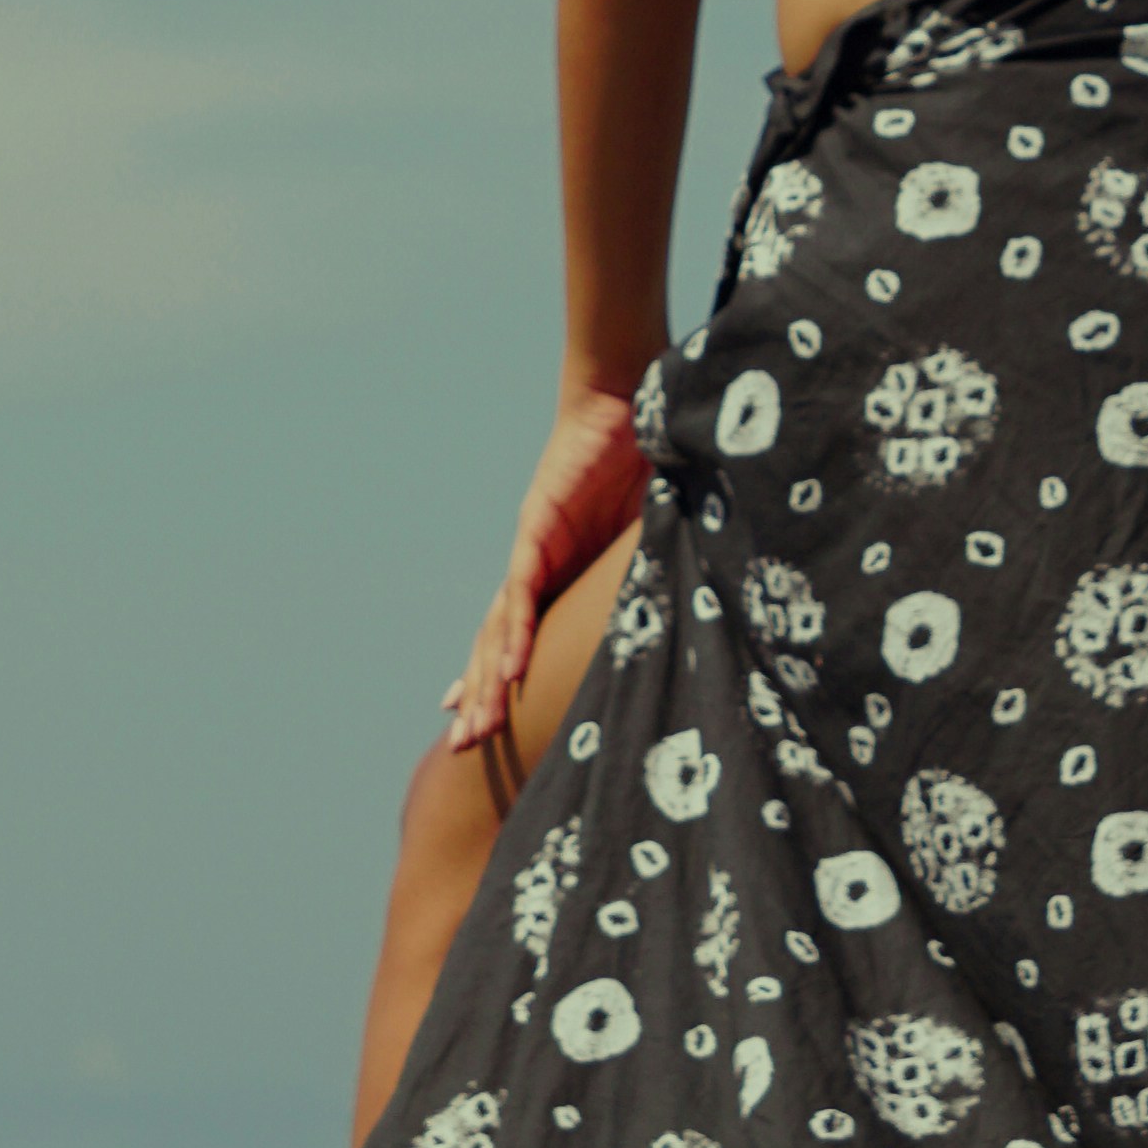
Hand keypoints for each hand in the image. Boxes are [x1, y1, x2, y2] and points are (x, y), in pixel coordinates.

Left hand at [441, 383, 650, 753]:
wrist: (623, 403)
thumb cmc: (639, 461)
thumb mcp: (644, 534)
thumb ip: (647, 569)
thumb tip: (682, 606)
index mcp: (561, 570)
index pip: (521, 631)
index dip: (498, 674)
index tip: (483, 722)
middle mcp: (538, 564)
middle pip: (501, 639)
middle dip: (481, 693)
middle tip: (464, 744)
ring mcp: (534, 548)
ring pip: (502, 625)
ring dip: (488, 678)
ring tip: (474, 725)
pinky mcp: (539, 528)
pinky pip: (524, 590)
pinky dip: (517, 632)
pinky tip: (509, 670)